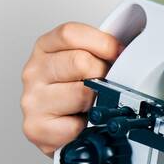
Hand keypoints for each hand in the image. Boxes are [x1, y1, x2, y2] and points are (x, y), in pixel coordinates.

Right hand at [20, 23, 125, 157]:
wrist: (56, 130)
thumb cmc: (73, 92)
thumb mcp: (85, 61)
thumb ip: (101, 50)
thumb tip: (130, 49)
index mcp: (45, 48)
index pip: (70, 34)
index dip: (102, 43)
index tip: (118, 53)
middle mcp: (34, 71)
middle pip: (80, 62)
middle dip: (103, 74)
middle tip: (104, 85)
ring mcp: (32, 100)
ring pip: (83, 93)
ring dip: (96, 102)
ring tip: (91, 105)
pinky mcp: (36, 127)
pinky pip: (77, 124)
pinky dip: (88, 126)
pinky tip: (82, 123)